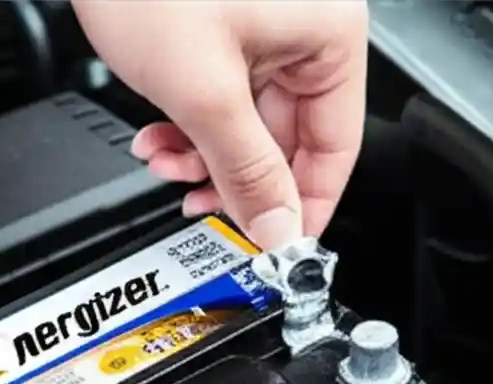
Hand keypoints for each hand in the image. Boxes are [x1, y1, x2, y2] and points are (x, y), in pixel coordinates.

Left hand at [74, 0, 368, 248]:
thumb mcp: (203, 91)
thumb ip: (244, 168)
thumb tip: (276, 227)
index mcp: (329, 36)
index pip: (336, 147)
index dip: (303, 204)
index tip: (274, 246)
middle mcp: (304, 31)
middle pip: (285, 140)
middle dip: (232, 178)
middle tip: (199, 207)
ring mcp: (262, 29)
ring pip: (244, 125)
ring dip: (201, 156)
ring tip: (163, 163)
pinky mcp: (221, 30)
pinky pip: (218, 97)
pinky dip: (186, 125)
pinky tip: (155, 135)